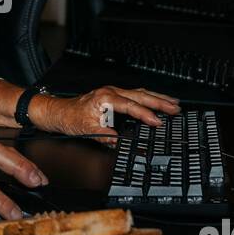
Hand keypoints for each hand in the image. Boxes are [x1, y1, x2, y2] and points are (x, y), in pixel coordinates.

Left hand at [37, 87, 179, 145]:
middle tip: (176, 108)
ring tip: (172, 102)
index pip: (132, 107)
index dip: (146, 115)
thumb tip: (119, 142)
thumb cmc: (69, 117)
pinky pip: (134, 94)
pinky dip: (147, 98)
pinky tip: (155, 100)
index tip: (158, 122)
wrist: (57, 111)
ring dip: (156, 97)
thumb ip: (104, 136)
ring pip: (140, 93)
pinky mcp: (112, 95)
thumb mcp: (86, 130)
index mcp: (106, 98)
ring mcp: (112, 92)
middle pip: (141, 96)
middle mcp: (111, 92)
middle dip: (160, 102)